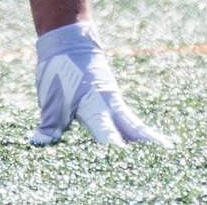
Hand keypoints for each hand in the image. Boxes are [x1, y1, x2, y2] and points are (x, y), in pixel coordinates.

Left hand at [27, 23, 173, 146]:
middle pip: (133, 130)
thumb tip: (38, 143)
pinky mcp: (113, 102)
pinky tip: (144, 143)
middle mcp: (110, 105)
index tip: (124, 164)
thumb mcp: (50, 97)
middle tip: (168, 157)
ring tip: (168, 153)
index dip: (115, 152)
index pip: (108, 135)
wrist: (69, 41)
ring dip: (147, 140)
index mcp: (94, 104)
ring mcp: (114, 102)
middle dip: (147, 146)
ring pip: (134, 125)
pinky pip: (128, 120)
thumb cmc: (58, 68)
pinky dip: (138, 132)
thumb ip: (49, 123)